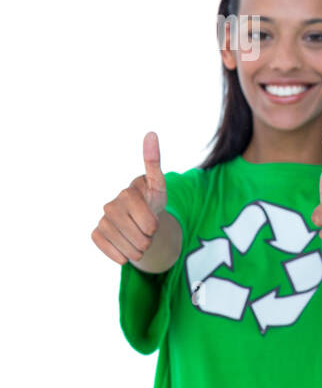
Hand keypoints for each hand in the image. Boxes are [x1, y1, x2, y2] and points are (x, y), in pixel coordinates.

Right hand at [92, 131, 167, 263]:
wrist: (141, 217)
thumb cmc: (152, 200)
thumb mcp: (159, 186)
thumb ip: (154, 163)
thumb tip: (151, 133)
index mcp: (128, 194)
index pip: (148, 223)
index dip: (155, 227)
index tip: (155, 222)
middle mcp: (111, 205)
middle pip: (138, 237)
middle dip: (149, 239)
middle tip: (149, 232)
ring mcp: (103, 219)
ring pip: (126, 247)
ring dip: (138, 250)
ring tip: (141, 241)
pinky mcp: (96, 233)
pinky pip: (108, 250)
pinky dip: (120, 255)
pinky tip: (126, 251)